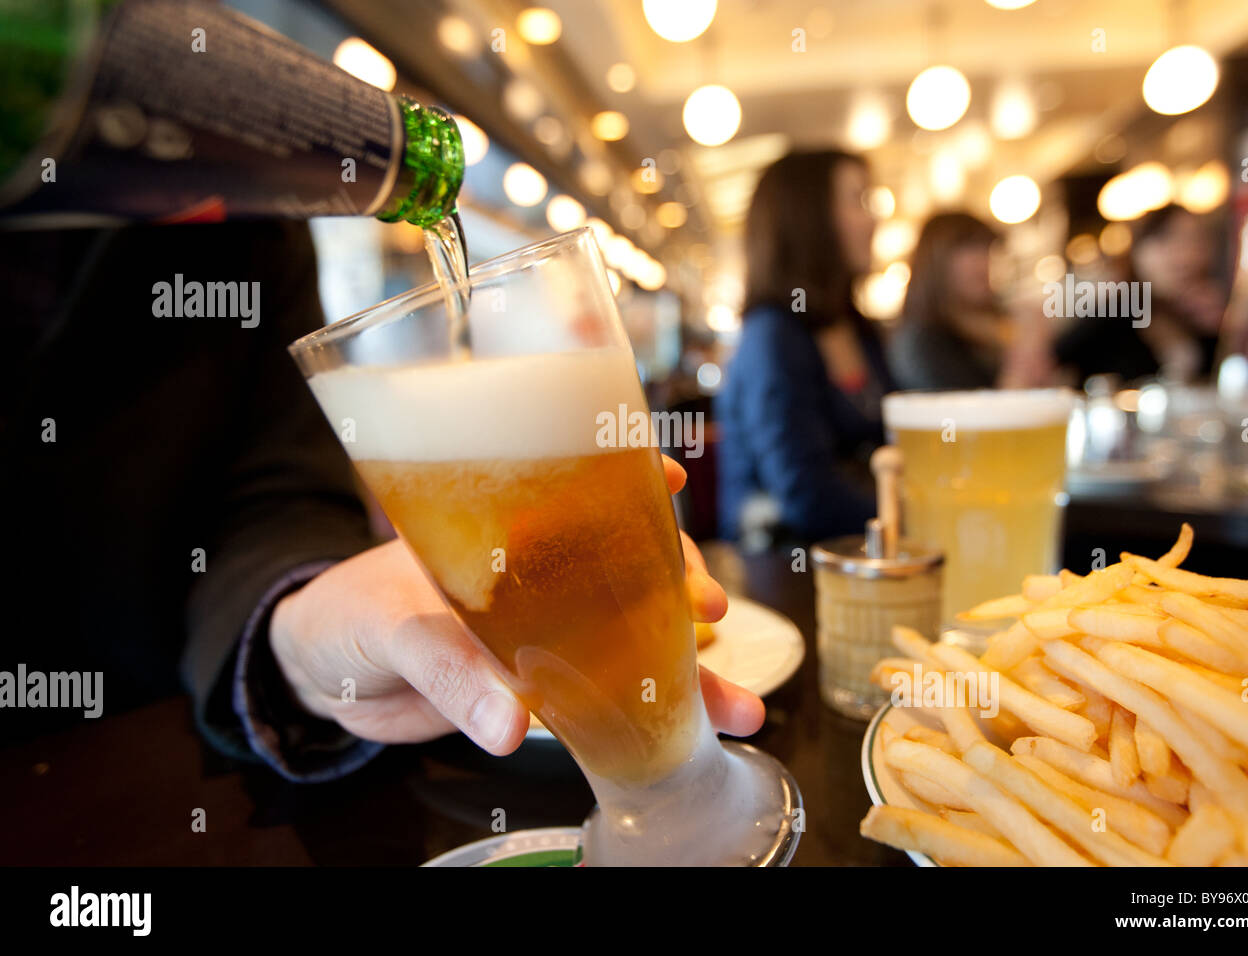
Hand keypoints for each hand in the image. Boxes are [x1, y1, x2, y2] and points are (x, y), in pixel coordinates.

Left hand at [268, 455, 763, 754]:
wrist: (321, 681)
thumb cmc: (344, 615)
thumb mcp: (392, 629)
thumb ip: (449, 670)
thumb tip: (512, 722)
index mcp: (498, 526)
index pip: (574, 483)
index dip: (625, 474)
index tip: (668, 476)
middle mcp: (534, 569)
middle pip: (624, 564)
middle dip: (675, 582)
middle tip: (705, 606)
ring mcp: (543, 625)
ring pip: (628, 635)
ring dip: (685, 669)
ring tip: (734, 703)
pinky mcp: (539, 680)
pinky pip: (604, 695)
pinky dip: (648, 716)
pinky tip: (698, 730)